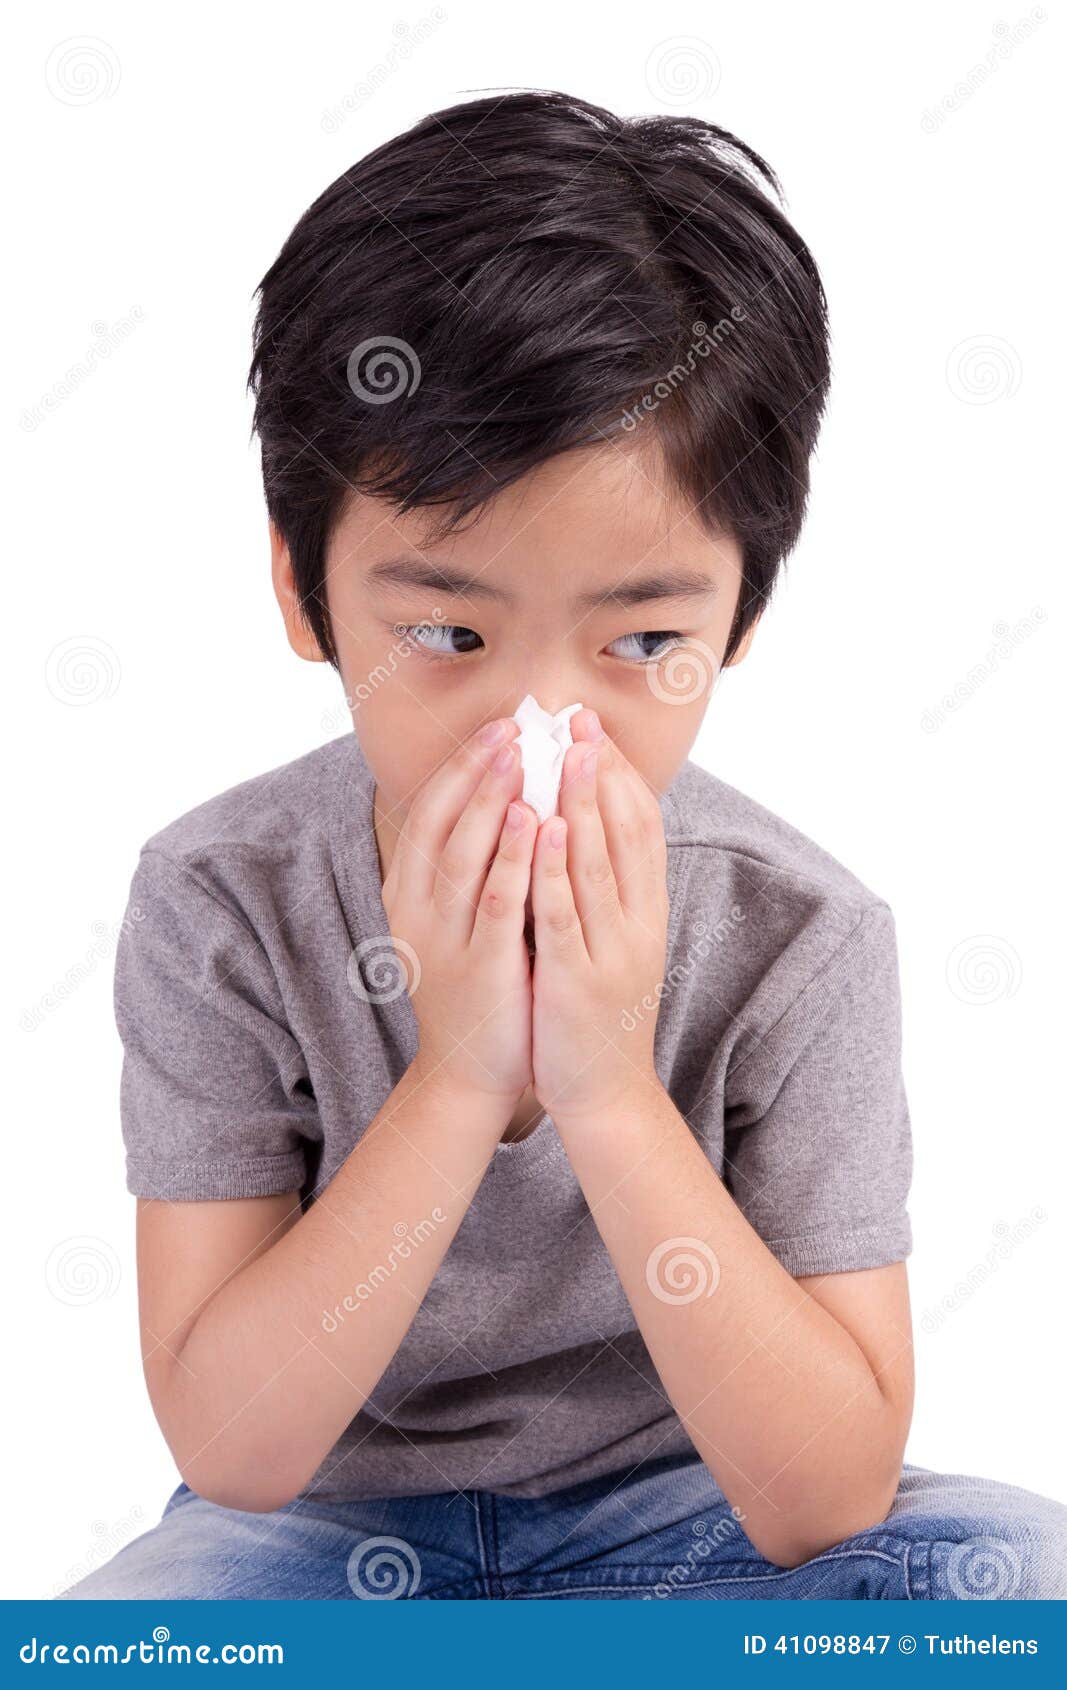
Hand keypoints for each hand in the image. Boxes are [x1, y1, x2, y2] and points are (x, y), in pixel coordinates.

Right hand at [380, 719, 538, 1103]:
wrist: (469, 1072)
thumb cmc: (474, 984)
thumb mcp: (455, 918)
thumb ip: (467, 864)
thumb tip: (498, 795)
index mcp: (407, 893)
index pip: (428, 812)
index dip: (460, 767)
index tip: (497, 728)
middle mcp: (416, 911)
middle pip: (441, 824)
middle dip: (477, 771)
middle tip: (512, 727)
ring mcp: (444, 940)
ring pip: (464, 856)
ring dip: (493, 802)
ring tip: (521, 757)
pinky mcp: (480, 968)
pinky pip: (496, 903)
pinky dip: (514, 858)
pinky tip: (538, 822)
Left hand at [529, 711, 669, 1122]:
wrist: (604, 1093)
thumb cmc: (596, 1011)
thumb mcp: (609, 941)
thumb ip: (603, 889)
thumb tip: (584, 823)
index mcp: (645, 911)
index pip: (642, 826)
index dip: (620, 773)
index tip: (595, 728)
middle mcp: (637, 924)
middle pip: (626, 833)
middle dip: (603, 771)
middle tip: (582, 719)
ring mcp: (611, 952)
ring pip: (600, 865)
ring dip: (586, 804)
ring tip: (570, 753)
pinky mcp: (578, 981)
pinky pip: (567, 915)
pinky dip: (557, 869)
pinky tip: (545, 829)